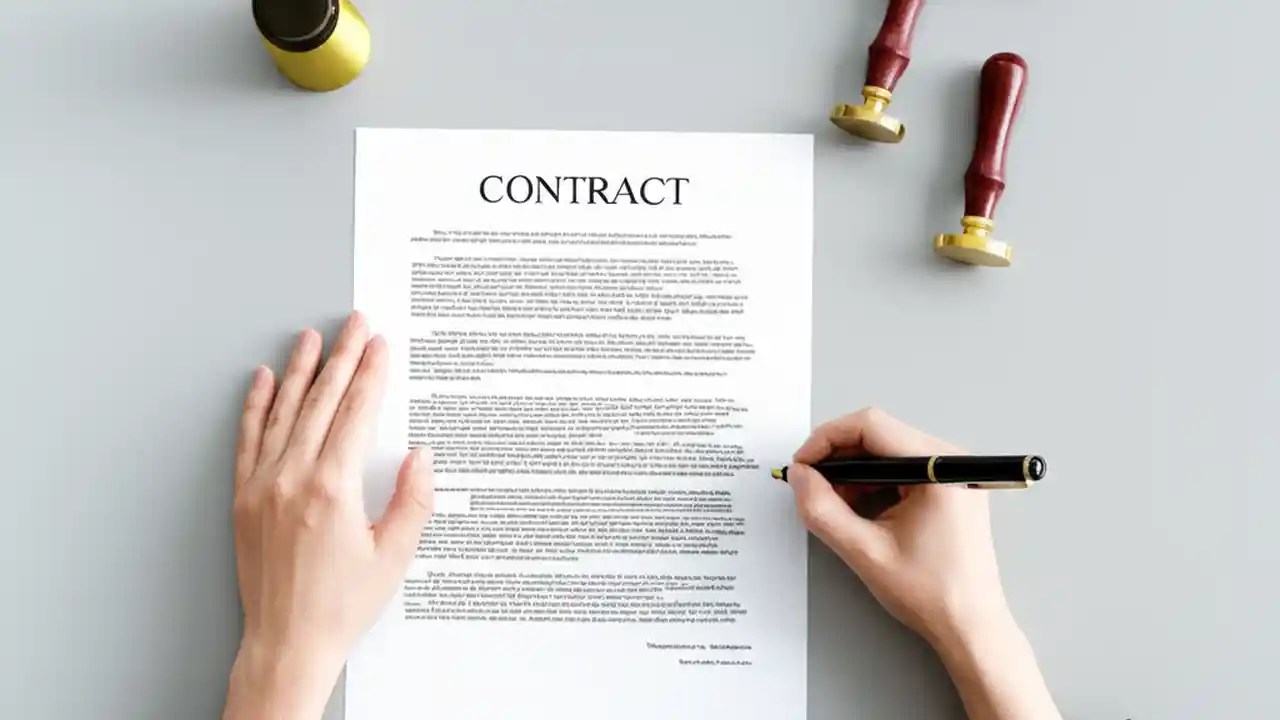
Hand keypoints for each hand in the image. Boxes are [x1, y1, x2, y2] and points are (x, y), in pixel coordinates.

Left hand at [223, 312, 433, 719]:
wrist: (287, 642)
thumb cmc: (340, 606)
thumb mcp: (394, 556)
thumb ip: (412, 500)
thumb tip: (420, 455)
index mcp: (333, 489)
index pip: (356, 414)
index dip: (370, 375)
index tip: (379, 346)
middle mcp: (293, 479)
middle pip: (321, 402)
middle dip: (341, 358)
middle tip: (354, 324)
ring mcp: (263, 486)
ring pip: (283, 413)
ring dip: (299, 371)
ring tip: (311, 338)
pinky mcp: (244, 499)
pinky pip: (248, 440)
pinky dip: (255, 406)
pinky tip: (261, 381)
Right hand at [787, 407, 1059, 719]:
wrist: (970, 626)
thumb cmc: (931, 593)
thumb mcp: (864, 552)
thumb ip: (822, 510)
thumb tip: (799, 476)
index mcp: (939, 469)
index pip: (871, 426)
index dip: (827, 439)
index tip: (802, 465)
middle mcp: (950, 461)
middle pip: (878, 434)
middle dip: (837, 457)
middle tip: (810, 487)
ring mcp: (951, 473)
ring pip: (885, 450)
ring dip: (852, 472)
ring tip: (833, 505)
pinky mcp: (947, 487)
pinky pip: (899, 468)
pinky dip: (871, 482)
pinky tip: (856, 510)